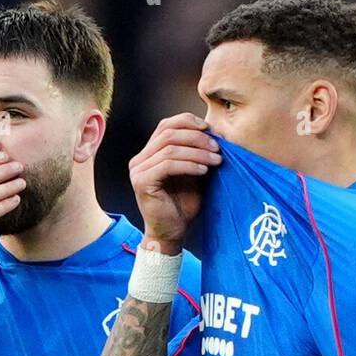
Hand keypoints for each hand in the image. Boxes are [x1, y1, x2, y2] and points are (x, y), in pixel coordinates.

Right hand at [129, 113, 221, 253]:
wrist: (172, 233)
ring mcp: (138, 170)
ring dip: (197, 151)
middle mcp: (140, 159)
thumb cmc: (182, 206)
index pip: (166, 125)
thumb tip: (215, 132)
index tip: (211, 130)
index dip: (188, 122)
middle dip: (196, 137)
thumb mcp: (192, 173)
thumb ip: (195, 152)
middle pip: (168, 133)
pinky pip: (168, 165)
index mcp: (149, 153)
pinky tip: (204, 171)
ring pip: (170, 148)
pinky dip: (189, 165)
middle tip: (217, 146)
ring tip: (215, 160)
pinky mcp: (142, 182)